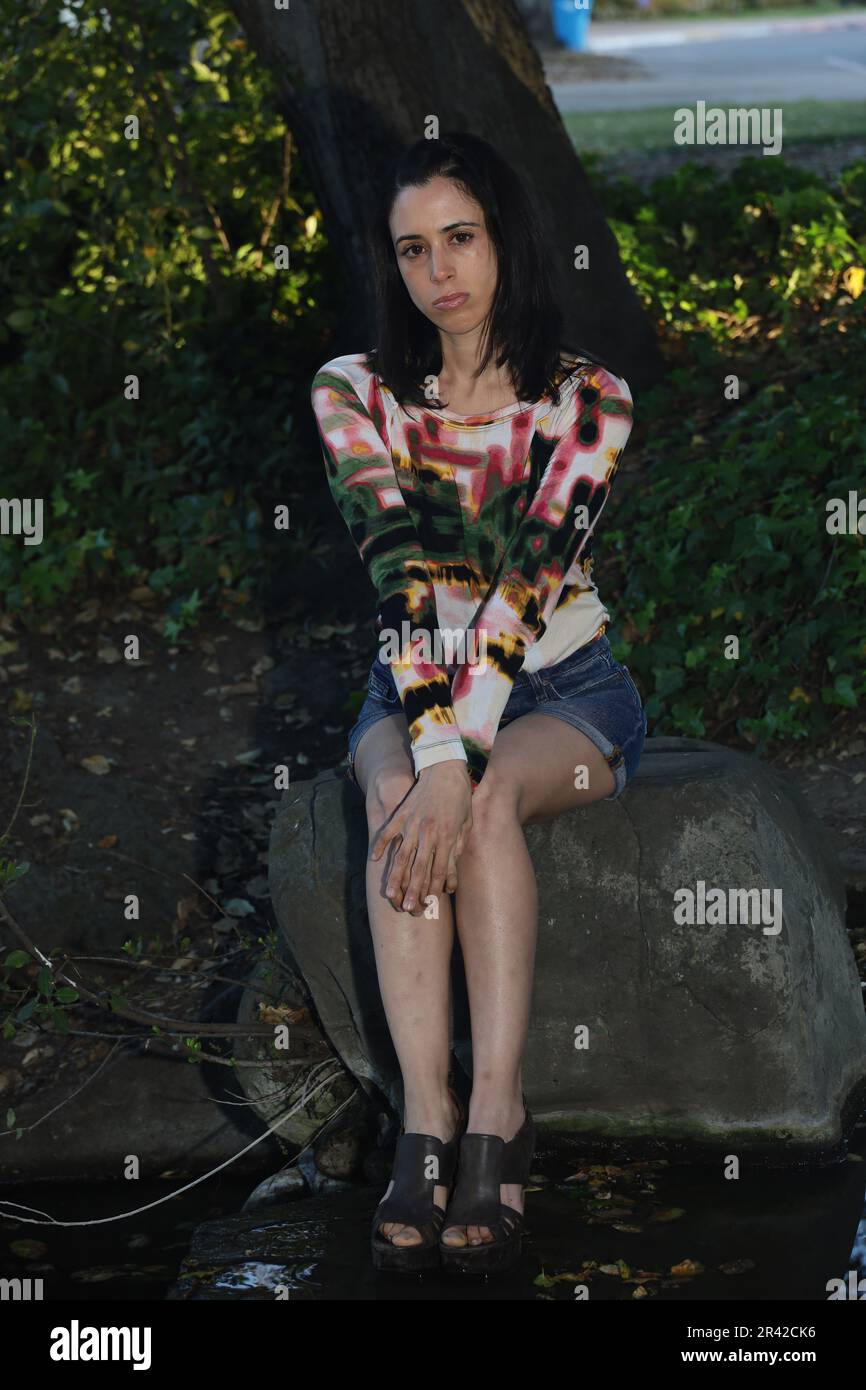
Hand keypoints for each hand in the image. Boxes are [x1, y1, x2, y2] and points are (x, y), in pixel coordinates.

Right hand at [370, 761, 472, 913]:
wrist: (446, 767)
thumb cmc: (459, 798)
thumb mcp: (465, 825)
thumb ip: (457, 851)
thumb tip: (450, 880)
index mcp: (448, 836)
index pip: (440, 870)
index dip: (434, 889)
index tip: (428, 905)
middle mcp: (429, 832)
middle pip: (420, 868)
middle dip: (413, 891)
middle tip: (407, 909)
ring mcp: (412, 823)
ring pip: (401, 855)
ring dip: (395, 877)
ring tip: (390, 894)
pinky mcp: (402, 813)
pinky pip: (388, 832)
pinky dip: (380, 845)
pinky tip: (374, 860)